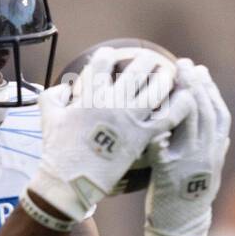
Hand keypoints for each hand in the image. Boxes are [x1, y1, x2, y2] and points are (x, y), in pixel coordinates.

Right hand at [28, 47, 190, 222]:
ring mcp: (129, 120)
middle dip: (146, 60)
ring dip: (166, 78)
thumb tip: (62, 89)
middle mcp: (112, 104)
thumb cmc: (58, 151)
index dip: (106, 55)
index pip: (101, 63)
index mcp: (89, 97)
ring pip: (157, 89)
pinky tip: (185, 99)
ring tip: (169, 75)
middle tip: (151, 60)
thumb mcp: (49, 119)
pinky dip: (180, 105)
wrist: (70, 181)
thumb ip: (52, 98)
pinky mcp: (142, 137)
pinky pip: (168, 117)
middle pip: (137, 70)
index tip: (110, 54)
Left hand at [144, 60, 230, 235]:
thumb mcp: (200, 169)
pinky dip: (160, 133)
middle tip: (183, 65)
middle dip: (195, 85)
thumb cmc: (183, 196)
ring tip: (171, 80)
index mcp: (214, 150)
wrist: (180, 227)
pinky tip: (153, 116)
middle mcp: (207, 153)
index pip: (216, 111)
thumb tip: (213, 130)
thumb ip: (204, 148)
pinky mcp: (171, 175)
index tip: (198, 68)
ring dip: (182, 100)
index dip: (208, 88)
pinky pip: (165, 149)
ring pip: (191, 124)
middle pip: (205, 111)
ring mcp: (191, 163)